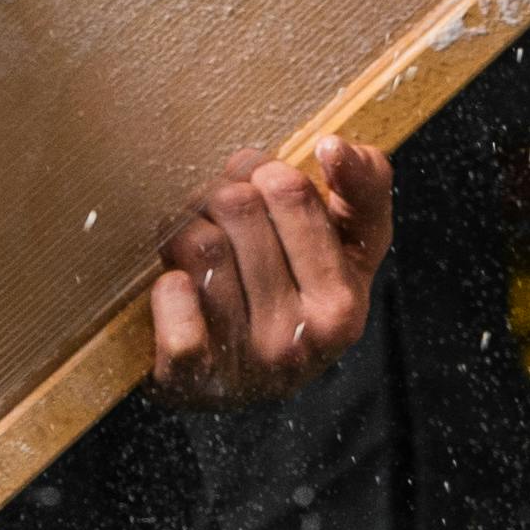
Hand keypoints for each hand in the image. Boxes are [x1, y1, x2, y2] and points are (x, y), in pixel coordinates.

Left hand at [145, 138, 389, 402]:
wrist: (234, 382)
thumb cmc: (291, 296)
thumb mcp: (346, 246)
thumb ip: (363, 187)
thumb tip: (333, 146)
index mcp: (344, 302)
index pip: (291, 189)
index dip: (262, 172)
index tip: (260, 182)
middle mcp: (301, 338)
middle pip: (239, 206)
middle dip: (219, 196)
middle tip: (219, 216)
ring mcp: (245, 361)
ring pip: (201, 243)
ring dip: (185, 232)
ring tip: (194, 249)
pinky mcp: (192, 378)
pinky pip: (173, 300)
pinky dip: (166, 286)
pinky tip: (176, 289)